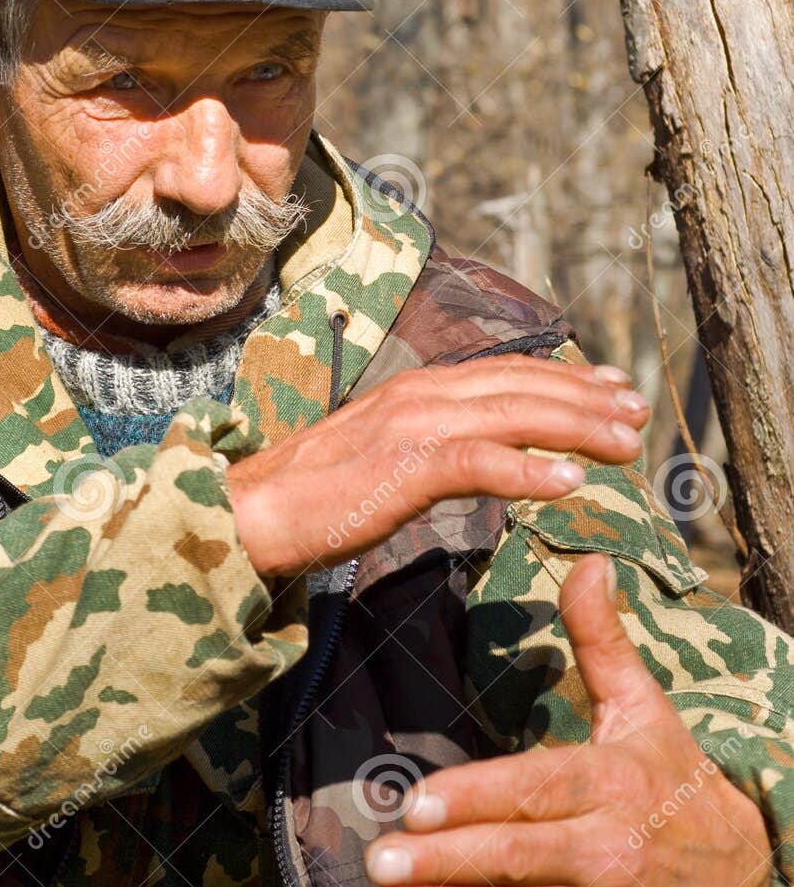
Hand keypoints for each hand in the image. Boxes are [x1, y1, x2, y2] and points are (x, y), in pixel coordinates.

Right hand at [227, 354, 648, 578]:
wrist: (248, 512)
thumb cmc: (313, 496)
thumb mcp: (386, 457)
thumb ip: (435, 448)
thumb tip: (480, 456)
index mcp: (417, 391)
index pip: (507, 374)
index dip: (567, 379)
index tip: (614, 390)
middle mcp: (420, 395)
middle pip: (522, 386)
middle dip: (587, 398)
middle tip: (638, 414)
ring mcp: (409, 427)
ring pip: (511, 415)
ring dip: (575, 426)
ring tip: (624, 443)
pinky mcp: (399, 468)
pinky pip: (476, 464)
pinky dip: (527, 468)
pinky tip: (569, 482)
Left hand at [363, 554, 772, 886]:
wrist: (742, 875)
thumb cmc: (670, 776)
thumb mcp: (643, 705)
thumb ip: (601, 639)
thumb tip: (587, 560)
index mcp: (614, 783)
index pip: (535, 790)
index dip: (473, 799)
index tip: (415, 804)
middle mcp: (612, 851)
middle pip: (515, 856)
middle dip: (442, 860)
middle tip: (377, 857)